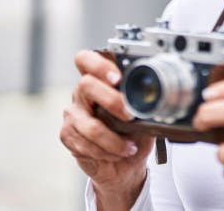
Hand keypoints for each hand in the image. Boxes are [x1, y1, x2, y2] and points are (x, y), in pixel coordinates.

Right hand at [59, 50, 154, 206]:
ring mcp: (73, 114)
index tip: (117, 78)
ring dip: (114, 140)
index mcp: (99, 81)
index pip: (86, 60)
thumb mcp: (142, 116)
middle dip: (112, 101)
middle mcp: (82, 93)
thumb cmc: (132, 134)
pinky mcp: (68, 134)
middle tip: (129, 115)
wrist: (124, 164)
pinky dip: (107, 151)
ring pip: (90, 125)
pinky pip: (86, 144)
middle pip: (87, 85)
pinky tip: (117, 153)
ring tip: (130, 146)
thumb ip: (143, 103)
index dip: (99, 65)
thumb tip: (155, 100)